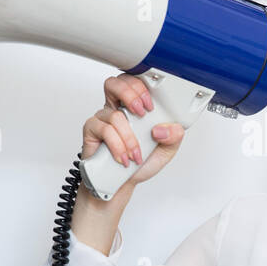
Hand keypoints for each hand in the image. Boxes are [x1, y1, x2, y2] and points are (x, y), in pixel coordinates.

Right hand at [81, 73, 184, 187]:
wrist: (122, 184)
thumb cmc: (140, 163)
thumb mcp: (166, 150)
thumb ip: (174, 136)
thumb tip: (163, 128)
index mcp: (134, 107)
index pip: (132, 82)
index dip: (140, 87)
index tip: (151, 106)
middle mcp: (116, 108)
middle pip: (114, 84)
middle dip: (130, 96)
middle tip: (141, 115)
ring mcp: (102, 118)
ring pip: (115, 115)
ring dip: (129, 138)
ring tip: (135, 155)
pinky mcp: (92, 130)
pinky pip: (104, 130)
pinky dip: (117, 145)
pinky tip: (123, 157)